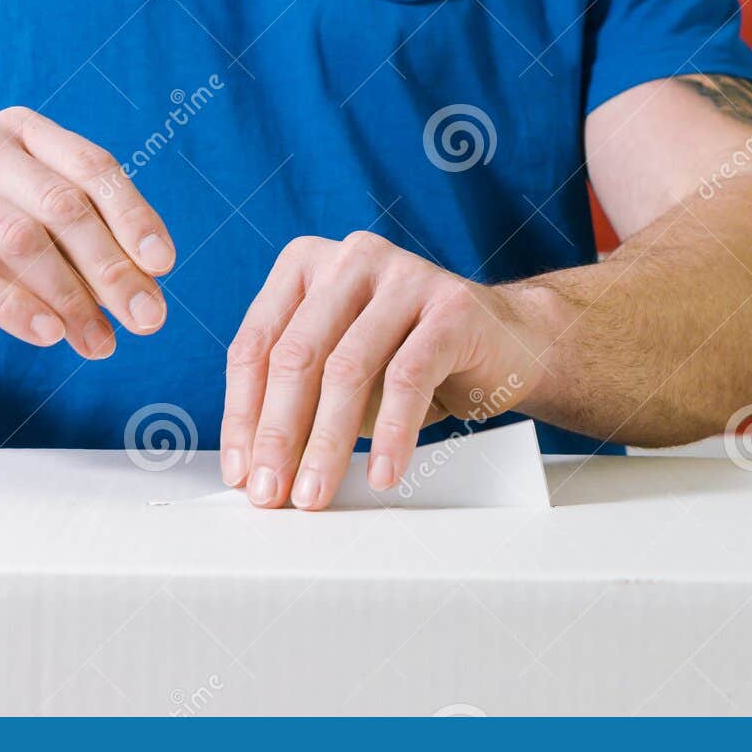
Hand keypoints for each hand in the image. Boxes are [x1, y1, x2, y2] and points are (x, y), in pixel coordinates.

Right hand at [0, 107, 174, 358]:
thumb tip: (147, 295)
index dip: (133, 216)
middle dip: (111, 268)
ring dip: (70, 298)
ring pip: (20, 239)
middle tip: (145, 319)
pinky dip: (17, 309)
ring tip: (100, 342)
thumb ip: (88, 245)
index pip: (92, 167)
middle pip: (61, 204)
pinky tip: (49, 336)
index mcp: (21, 129)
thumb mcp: (37, 223)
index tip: (163, 266)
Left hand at [221, 232, 548, 509]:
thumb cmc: (413, 358)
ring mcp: (403, 275)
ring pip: (347, 369)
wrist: (511, 343)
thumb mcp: (344, 372)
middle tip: (270, 492)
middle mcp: (349, 258)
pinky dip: (389, 434)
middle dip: (278, 435)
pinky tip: (381, 472)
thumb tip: (255, 467)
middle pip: (295, 356)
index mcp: (306, 266)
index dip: (241, 415)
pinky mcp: (451, 307)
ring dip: (326, 443)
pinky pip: (407, 379)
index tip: (239, 471)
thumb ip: (299, 401)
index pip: (256, 345)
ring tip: (316, 491)